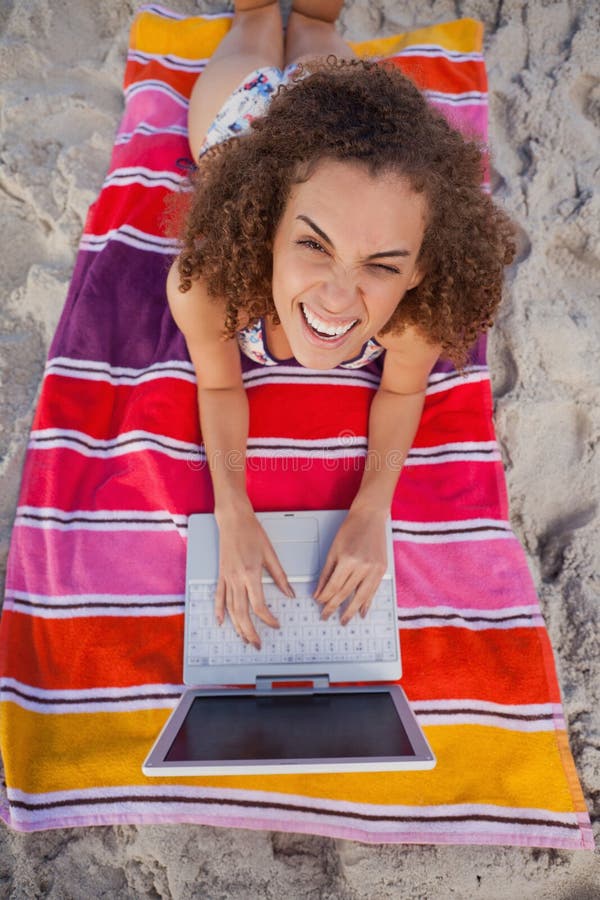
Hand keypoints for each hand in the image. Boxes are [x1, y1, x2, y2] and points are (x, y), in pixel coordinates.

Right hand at [214, 502, 294, 647]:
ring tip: (244, 638)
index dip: (268, 619)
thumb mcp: (270, 554)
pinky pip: (219, 597)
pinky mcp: (221, 575)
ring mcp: (227, 578)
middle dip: (250, 632)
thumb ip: (280, 576)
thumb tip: (290, 593)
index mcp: (251, 574)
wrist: (233, 520)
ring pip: (230, 609)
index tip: (276, 624)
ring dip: (237, 627)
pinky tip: (222, 622)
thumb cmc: (252, 532)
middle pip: (242, 613)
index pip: (259, 605)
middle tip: (257, 644)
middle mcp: (236, 579)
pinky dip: (219, 611)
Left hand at [313, 507, 387, 624]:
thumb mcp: (333, 550)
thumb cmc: (349, 530)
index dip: (325, 598)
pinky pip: (373, 590)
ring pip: (361, 596)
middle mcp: (362, 566)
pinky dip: (367, 603)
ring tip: (344, 620)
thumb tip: (319, 592)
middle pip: (345, 593)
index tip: (320, 605)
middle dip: (334, 607)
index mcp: (347, 560)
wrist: (370, 517)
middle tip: (327, 617)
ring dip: (351, 611)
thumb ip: (326, 573)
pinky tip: (362, 612)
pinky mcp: (381, 569)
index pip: (334, 586)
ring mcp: (374, 568)